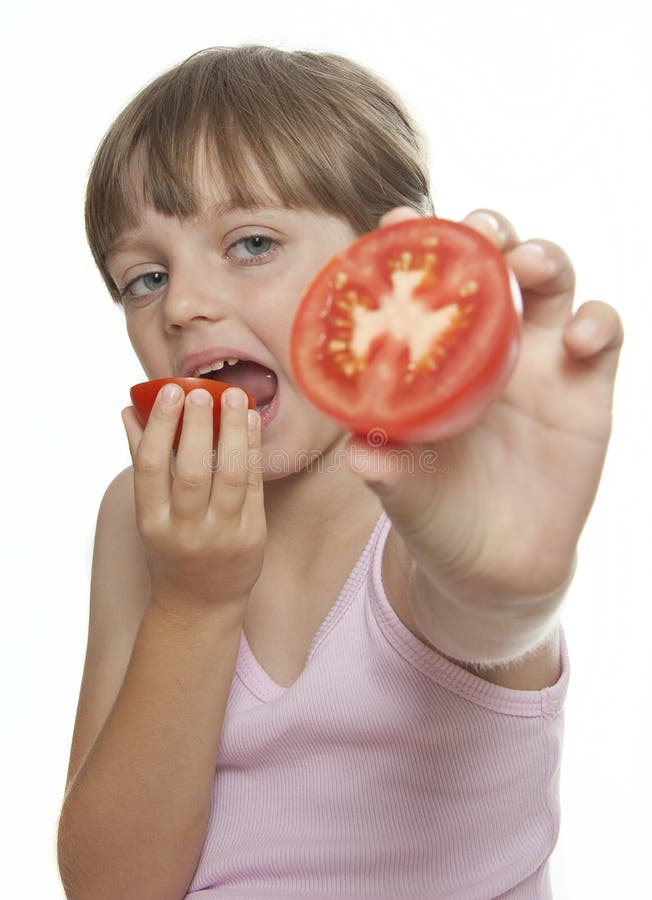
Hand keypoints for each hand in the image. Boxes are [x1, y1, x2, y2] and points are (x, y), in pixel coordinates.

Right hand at [122, 384, 265, 617]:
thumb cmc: (171, 547)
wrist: (201, 603)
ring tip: (236, 396)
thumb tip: (129, 410)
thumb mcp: (150, 511)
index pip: (151, 467)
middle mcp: (186, 531)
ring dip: (235, 432)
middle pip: (194, 472)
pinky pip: (255, 486)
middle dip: (199, 427)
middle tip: (203, 391)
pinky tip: (252, 422)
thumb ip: (142, 459)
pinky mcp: (252, 535)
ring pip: (232, 477)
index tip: (169, 391)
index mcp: (152, 521)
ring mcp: (222, 535)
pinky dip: (254, 450)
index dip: (160, 426)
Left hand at [346, 207, 623, 604]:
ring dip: (544, 258)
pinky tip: (581, 340)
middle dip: (489, 232)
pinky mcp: (587, 387)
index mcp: (433, 357)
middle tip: (478, 232)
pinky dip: (599, 321)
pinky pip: (604, 332)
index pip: (424, 284)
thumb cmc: (437, 513)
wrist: (495, 566)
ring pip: (552, 282)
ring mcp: (539, 361)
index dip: (414, 245)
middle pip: (494, 261)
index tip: (397, 222)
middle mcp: (485, 347)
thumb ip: (384, 468)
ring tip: (528, 265)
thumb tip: (359, 451)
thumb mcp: (403, 489)